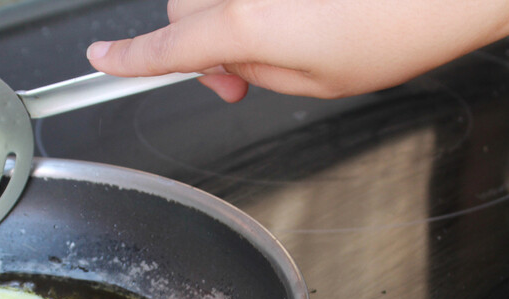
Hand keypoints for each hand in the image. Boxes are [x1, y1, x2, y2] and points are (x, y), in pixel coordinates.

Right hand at [87, 0, 508, 100]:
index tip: (101, 59)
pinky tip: (292, 11)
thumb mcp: (319, 81)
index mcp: (246, 19)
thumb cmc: (407, 26)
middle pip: (184, 8)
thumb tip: (225, 63)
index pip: (165, 45)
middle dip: (199, 44)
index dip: (128, 58)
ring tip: (279, 37)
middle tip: (238, 80)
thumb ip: (252, 69)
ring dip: (227, 13)